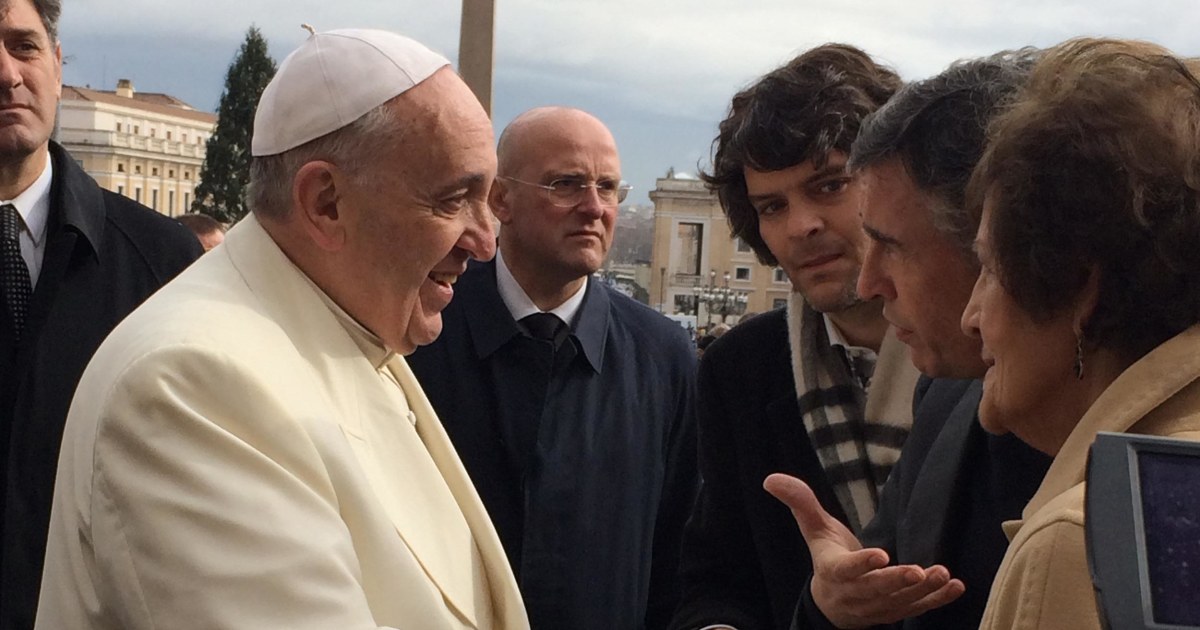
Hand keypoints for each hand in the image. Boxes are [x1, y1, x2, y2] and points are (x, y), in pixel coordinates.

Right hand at [763, 473, 963, 628]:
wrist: (832, 604)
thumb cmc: (827, 557)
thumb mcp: (814, 530)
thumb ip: (800, 503)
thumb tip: (771, 478)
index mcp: (834, 571)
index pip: (846, 569)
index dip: (862, 564)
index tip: (879, 554)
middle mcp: (855, 593)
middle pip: (876, 590)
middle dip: (897, 581)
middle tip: (918, 571)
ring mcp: (877, 606)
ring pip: (900, 601)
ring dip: (923, 591)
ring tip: (942, 575)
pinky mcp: (896, 612)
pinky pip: (918, 609)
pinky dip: (938, 600)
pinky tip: (955, 586)